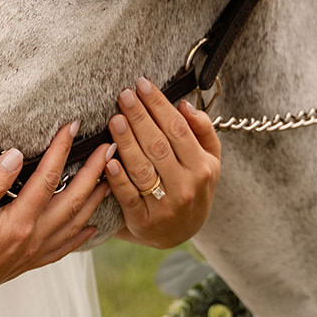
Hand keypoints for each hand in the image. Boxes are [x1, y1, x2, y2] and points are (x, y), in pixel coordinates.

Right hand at [0, 124, 113, 316]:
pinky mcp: (27, 263)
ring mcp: (33, 253)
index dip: (62, 148)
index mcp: (19, 222)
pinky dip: (82, 234)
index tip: (74, 125)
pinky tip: (91, 227)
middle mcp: (33, 239)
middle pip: (74, 199)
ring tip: (111, 177)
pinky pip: (64, 248)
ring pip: (75, 223)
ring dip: (96, 198)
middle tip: (111, 146)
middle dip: (95, 170)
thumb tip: (17, 155)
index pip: (48, 177)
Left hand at [105, 77, 220, 247]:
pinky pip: (128, 196)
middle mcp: (186, 186)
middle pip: (158, 145)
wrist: (181, 233)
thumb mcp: (209, 160)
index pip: (178, 129)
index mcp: (203, 167)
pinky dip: (118, 178)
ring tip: (115, 118)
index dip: (159, 105)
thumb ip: (202, 130)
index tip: (142, 84)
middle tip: (123, 95)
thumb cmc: (192, 185)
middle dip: (139, 117)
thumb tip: (185, 104)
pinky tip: (107, 159)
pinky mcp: (143, 221)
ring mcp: (165, 206)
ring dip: (126, 141)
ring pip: (142, 168)